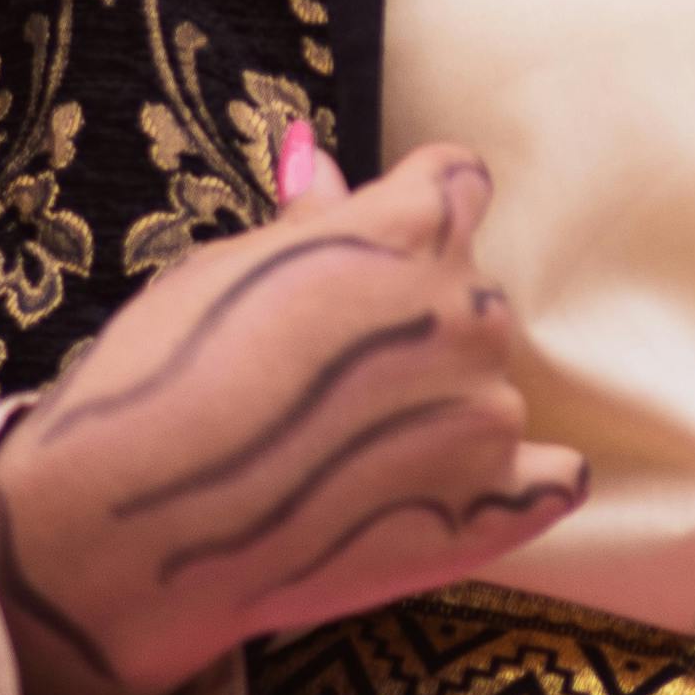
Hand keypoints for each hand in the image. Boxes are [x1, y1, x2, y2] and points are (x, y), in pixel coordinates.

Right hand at [0, 126, 583, 694]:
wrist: (142, 528)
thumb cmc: (159, 381)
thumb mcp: (221, 273)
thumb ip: (306, 223)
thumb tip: (324, 165)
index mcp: (407, 230)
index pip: (458, 183)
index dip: (418, 214)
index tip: (379, 251)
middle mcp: (469, 308)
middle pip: (473, 295)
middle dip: (422, 325)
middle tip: (337, 380)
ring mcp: (491, 411)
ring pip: (493, 391)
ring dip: (447, 412)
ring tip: (353, 459)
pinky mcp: (495, 508)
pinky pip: (552, 480)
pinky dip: (516, 486)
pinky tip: (447, 501)